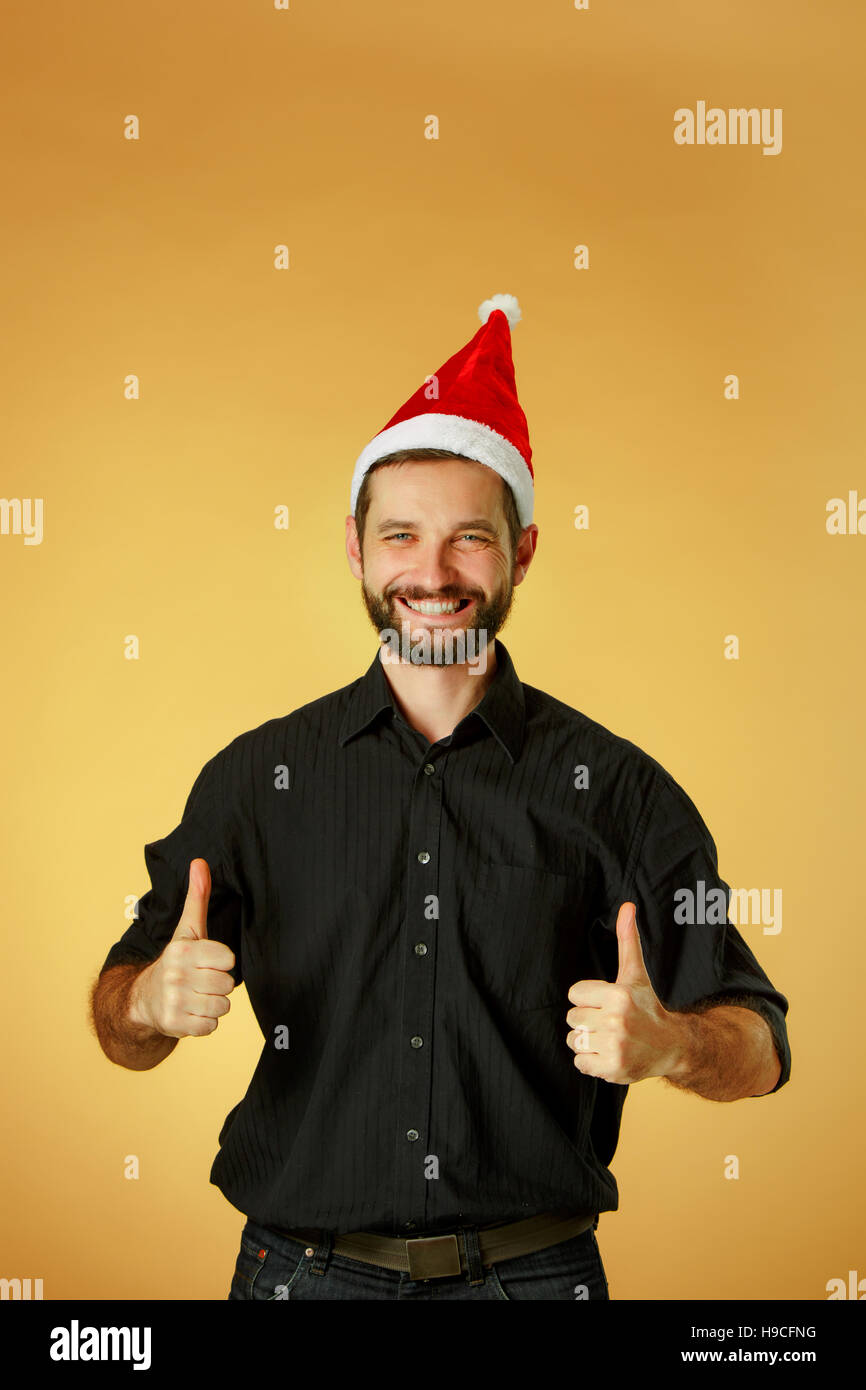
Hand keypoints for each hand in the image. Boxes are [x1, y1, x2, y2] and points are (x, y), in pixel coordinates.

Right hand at [129, 858, 235, 1038]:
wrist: (143, 999)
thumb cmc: (176, 961)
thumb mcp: (187, 929)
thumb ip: (197, 897)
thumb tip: (200, 862)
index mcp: (182, 951)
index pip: (227, 958)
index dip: (223, 961)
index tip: (209, 960)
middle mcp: (176, 976)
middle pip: (227, 985)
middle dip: (219, 984)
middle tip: (202, 980)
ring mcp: (174, 1002)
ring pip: (222, 1006)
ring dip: (213, 1004)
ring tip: (197, 995)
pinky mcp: (175, 1025)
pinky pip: (211, 1026)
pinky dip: (205, 1022)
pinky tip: (192, 1011)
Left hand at [565, 901, 680, 1082]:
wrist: (671, 1046)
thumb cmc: (646, 1007)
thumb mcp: (635, 974)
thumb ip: (627, 941)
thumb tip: (627, 905)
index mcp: (618, 995)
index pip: (573, 994)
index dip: (588, 998)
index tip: (607, 1003)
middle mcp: (616, 1021)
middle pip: (572, 1017)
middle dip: (588, 1019)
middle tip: (611, 1022)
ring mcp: (615, 1047)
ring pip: (573, 1040)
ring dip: (587, 1041)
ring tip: (610, 1038)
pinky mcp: (612, 1069)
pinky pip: (579, 1062)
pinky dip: (590, 1061)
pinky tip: (610, 1054)